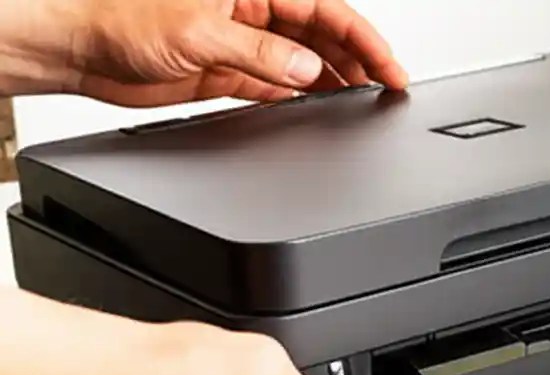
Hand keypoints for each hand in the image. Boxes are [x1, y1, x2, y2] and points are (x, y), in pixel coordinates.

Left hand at [0, 0, 408, 105]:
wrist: (77, 48)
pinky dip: (297, 96)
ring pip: (302, 60)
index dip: (364, 39)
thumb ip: (261, 53)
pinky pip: (276, 84)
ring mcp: (239, 40)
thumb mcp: (200, 31)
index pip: (325, 10)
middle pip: (321, 34)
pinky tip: (316, 108)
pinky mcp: (225, 70)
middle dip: (356, 61)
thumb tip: (309, 67)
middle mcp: (249, 9)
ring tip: (359, 102)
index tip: (390, 68)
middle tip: (385, 89)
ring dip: (331, 80)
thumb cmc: (117, 17)